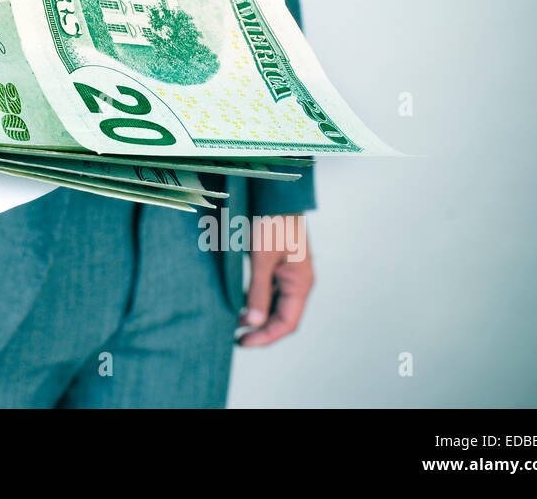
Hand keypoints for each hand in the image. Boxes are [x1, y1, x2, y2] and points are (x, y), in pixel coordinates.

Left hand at [237, 213, 313, 346]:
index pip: (287, 323)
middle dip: (261, 331)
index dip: (266, 337)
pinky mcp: (278, 263)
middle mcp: (298, 281)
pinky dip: (257, 302)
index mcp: (300, 283)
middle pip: (282, 317)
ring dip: (258, 317)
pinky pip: (270, 291)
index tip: (242, 342)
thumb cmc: (272, 221)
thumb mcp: (261, 258)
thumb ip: (258, 292)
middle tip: (236, 338)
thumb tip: (254, 323)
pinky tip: (240, 305)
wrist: (274, 193)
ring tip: (235, 325)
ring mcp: (289, 273)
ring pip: (275, 305)